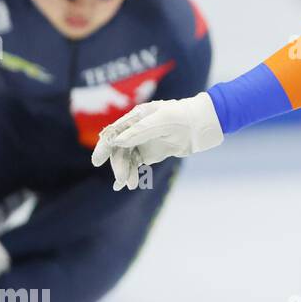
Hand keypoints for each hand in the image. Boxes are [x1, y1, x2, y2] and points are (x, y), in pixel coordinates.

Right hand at [91, 92, 223, 189]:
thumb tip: (116, 142)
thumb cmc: (182, 117)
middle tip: (122, 179)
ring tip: (130, 184)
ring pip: (127, 158)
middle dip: (118, 164)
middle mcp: (136, 129)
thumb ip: (139, 131)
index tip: (97, 161)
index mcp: (136, 117)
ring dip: (125, 171)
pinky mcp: (152, 152)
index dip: (104, 147)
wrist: (203, 125)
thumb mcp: (161, 121)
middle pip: (119, 149)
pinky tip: (127, 184)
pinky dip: (132, 173)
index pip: (114, 133)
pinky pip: (137, 164)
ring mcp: (144, 141)